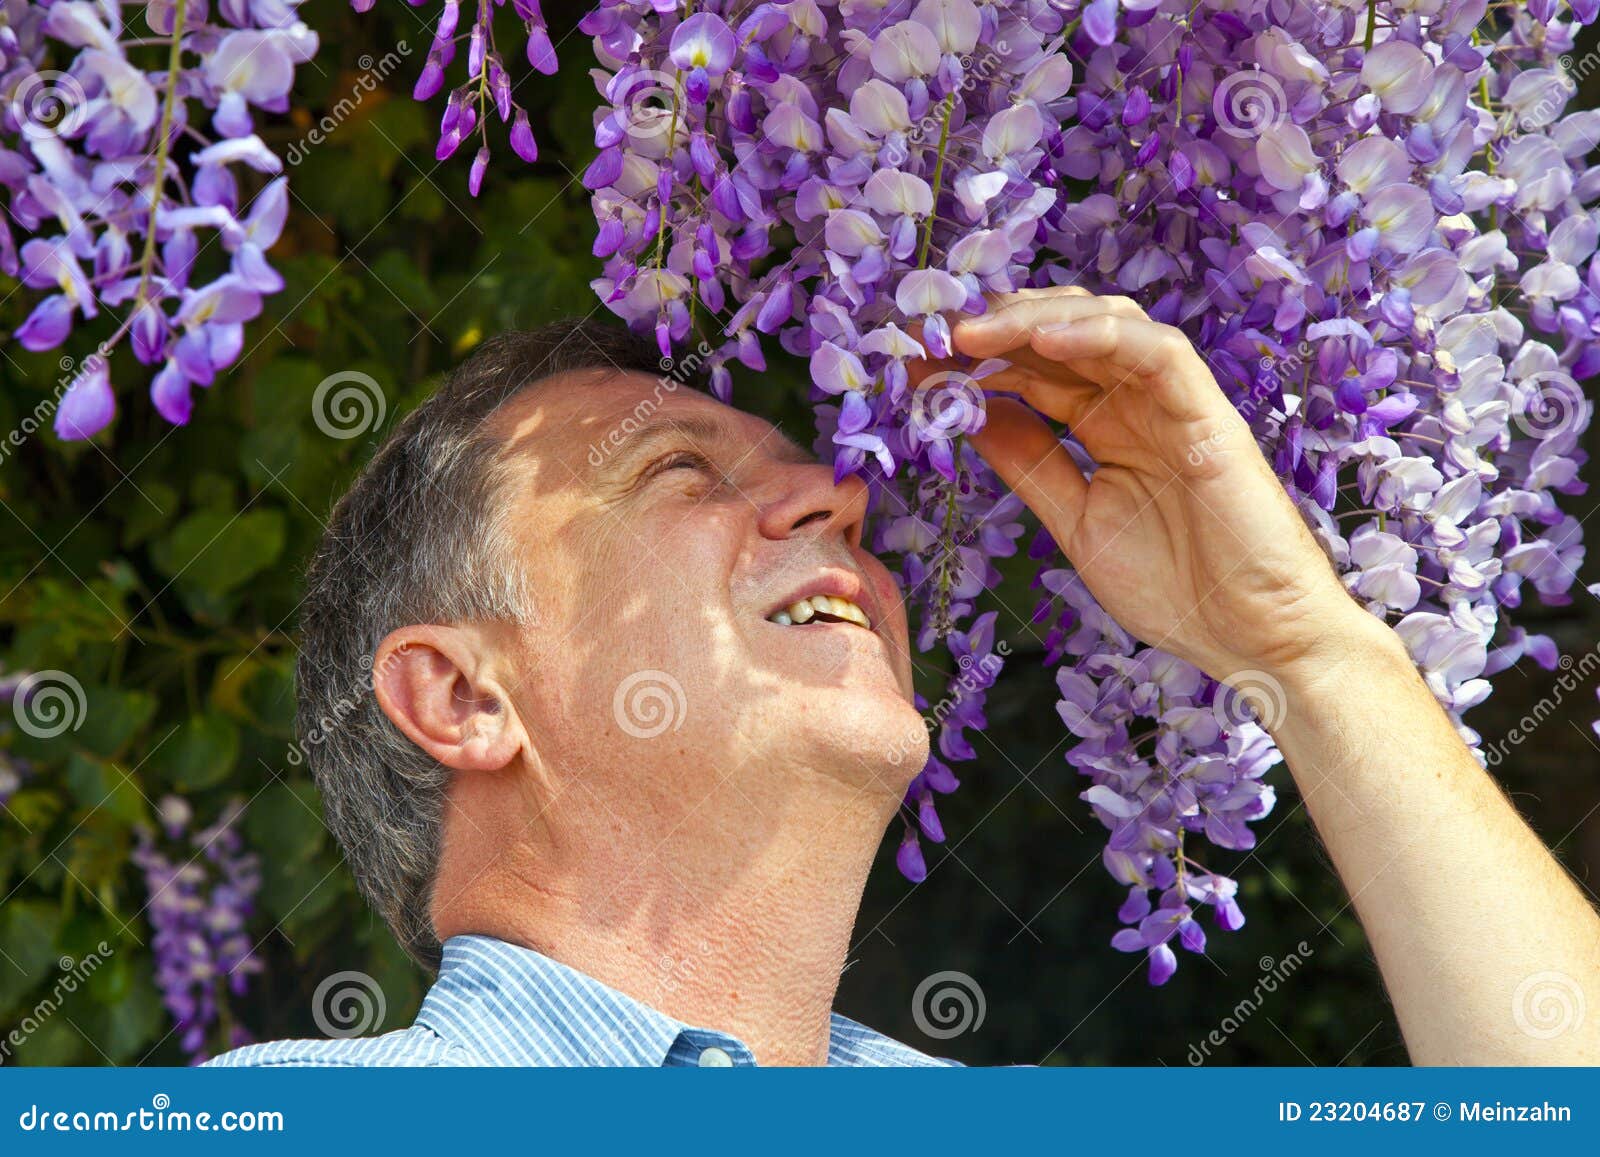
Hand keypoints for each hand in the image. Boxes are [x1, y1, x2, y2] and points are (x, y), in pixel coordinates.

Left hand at [931, 286, 1366, 682]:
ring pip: (1106, 325)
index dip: (972, 358)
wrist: (1254, 638)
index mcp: (1106, 426)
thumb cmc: (1177, 590)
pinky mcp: (1209, 415)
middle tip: (927, 333)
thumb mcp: (1075, 520)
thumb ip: (1029, 464)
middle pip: (1061, 333)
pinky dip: (1100, 337)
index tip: (911, 359)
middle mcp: (1137, 403)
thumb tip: (968, 414)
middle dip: (991, 326)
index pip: (1033, 368)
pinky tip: (1044, 339)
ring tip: (970, 332)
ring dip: (1033, 319)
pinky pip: (1156, 354)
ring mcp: (1174, 403)